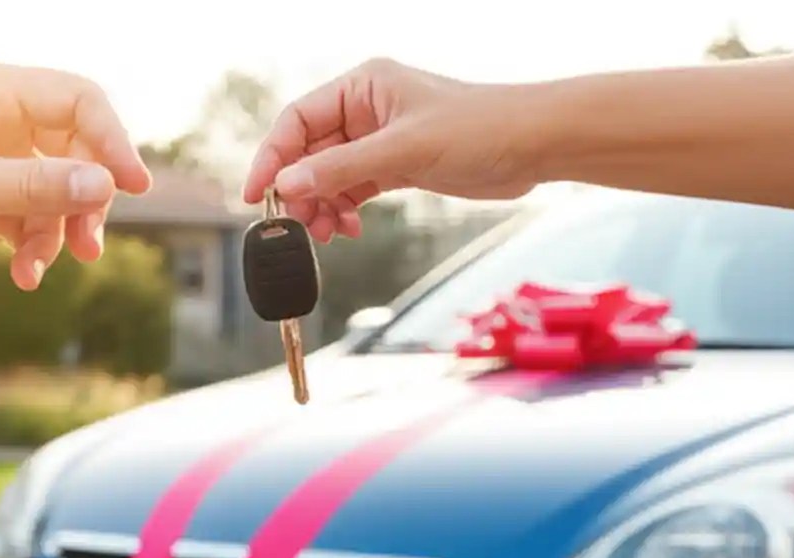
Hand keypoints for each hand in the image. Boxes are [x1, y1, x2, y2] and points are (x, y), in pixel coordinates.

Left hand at [0, 60, 151, 288]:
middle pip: (76, 150)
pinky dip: (29, 243)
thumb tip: (104, 185)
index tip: (134, 189)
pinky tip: (21, 272)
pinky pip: (24, 215)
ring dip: (55, 232)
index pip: (80, 101)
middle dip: (85, 201)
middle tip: (88, 247)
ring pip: (53, 190)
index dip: (113, 142)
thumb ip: (33, 187)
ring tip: (37, 269)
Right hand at [243, 58, 539, 242]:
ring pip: (329, 176)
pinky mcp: (396, 166)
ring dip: (321, 205)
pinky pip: (353, 189)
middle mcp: (365, 110)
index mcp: (362, 87)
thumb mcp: (404, 150)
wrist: (535, 145)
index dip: (272, 157)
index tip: (258, 195)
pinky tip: (348, 229)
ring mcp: (379, 139)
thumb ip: (343, 169)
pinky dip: (345, 210)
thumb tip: (289, 184)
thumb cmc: (480, 128)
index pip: (297, 120)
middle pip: (309, 152)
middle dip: (300, 190)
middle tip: (297, 225)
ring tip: (327, 233)